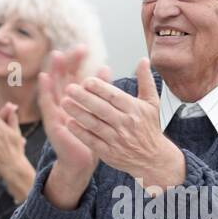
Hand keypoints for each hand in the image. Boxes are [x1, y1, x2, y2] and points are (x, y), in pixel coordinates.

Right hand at [37, 47, 99, 176]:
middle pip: (63, 78)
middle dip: (67, 62)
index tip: (84, 48)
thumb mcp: (96, 111)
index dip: (77, 62)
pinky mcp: (51, 122)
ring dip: (54, 70)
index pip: (74, 76)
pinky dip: (44, 89)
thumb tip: (105, 67)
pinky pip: (46, 103)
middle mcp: (64, 104)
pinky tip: (44, 77)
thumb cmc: (91, 136)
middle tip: (72, 48)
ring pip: (53, 87)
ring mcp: (56, 112)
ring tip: (56, 55)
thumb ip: (99, 91)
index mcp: (75, 101)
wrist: (82, 161)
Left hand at [61, 58, 183, 188]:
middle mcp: (126, 124)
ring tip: (64, 103)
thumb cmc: (150, 127)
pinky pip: (92, 141)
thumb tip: (143, 59)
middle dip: (84, 98)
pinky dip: (81, 133)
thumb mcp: (152, 103)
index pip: (115, 96)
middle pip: (102, 109)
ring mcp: (117, 140)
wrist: (153, 159)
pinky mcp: (110, 153)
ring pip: (95, 124)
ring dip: (78, 113)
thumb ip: (146, 80)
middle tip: (69, 88)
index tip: (86, 80)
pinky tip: (69, 123)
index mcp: (135, 110)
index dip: (100, 88)